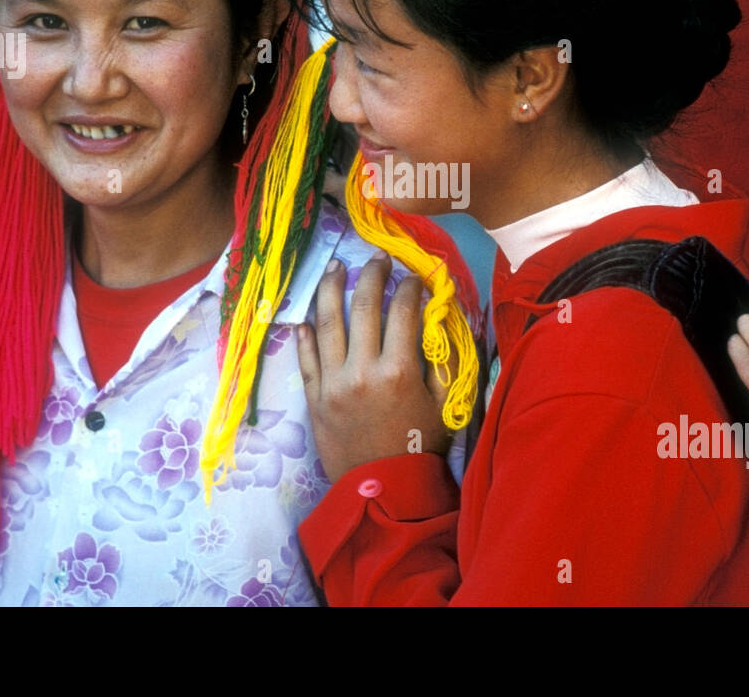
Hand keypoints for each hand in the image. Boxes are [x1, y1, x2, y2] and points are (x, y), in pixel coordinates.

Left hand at [297, 252, 451, 482]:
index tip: (414, 276)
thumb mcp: (443, 405)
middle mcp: (362, 370)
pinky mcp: (314, 398)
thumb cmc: (417, 447)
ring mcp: (332, 383)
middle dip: (372, 275)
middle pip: (363, 307)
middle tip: (376, 258)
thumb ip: (440, 362)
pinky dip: (306, 333)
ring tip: (336, 268)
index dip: (410, 287)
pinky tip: (308, 315)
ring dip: (331, 289)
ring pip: (327, 322)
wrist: (382, 489)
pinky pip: (305, 357)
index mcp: (399, 371)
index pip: (403, 311)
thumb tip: (436, 322)